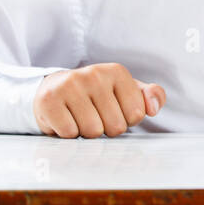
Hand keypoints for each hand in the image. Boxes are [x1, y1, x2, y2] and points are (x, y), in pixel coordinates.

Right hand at [33, 62, 163, 137]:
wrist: (53, 89)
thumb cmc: (95, 94)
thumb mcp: (125, 91)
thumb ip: (149, 96)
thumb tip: (154, 108)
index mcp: (117, 71)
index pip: (136, 114)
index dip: (126, 120)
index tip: (113, 110)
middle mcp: (95, 74)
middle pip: (116, 126)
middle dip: (106, 128)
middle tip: (93, 115)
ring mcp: (70, 85)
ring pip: (93, 131)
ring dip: (86, 132)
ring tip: (79, 117)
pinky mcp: (49, 100)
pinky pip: (69, 133)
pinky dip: (67, 133)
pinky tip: (64, 118)